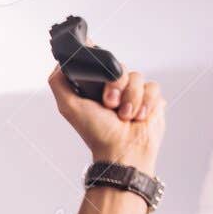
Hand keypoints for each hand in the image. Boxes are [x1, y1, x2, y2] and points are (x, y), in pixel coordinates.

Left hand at [49, 58, 165, 174]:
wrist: (124, 150)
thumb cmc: (97, 133)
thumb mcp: (69, 107)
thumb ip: (59, 83)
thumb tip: (60, 63)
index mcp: (97, 88)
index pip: (103, 63)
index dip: (104, 70)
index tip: (102, 86)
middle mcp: (116, 88)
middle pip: (121, 69)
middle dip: (116, 87)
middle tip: (111, 105)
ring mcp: (134, 93)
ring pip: (138, 77)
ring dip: (131, 99)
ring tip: (125, 116)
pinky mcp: (151, 99)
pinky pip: (153, 87)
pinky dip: (146, 103)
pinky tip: (139, 117)